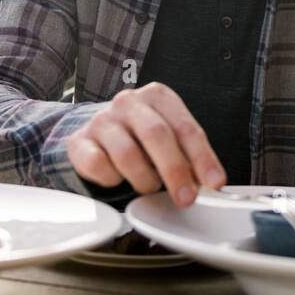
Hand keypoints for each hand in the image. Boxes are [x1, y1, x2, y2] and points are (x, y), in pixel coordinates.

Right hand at [66, 82, 226, 204]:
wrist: (98, 133)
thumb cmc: (141, 137)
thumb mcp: (169, 138)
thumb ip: (188, 156)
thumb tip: (211, 183)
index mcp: (158, 96)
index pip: (185, 127)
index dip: (202, 158)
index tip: (215, 183)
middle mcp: (129, 102)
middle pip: (157, 135)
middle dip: (175, 170)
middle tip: (186, 198)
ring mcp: (102, 120)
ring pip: (127, 153)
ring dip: (144, 179)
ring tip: (149, 186)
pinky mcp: (79, 141)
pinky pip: (98, 165)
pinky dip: (112, 180)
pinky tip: (119, 180)